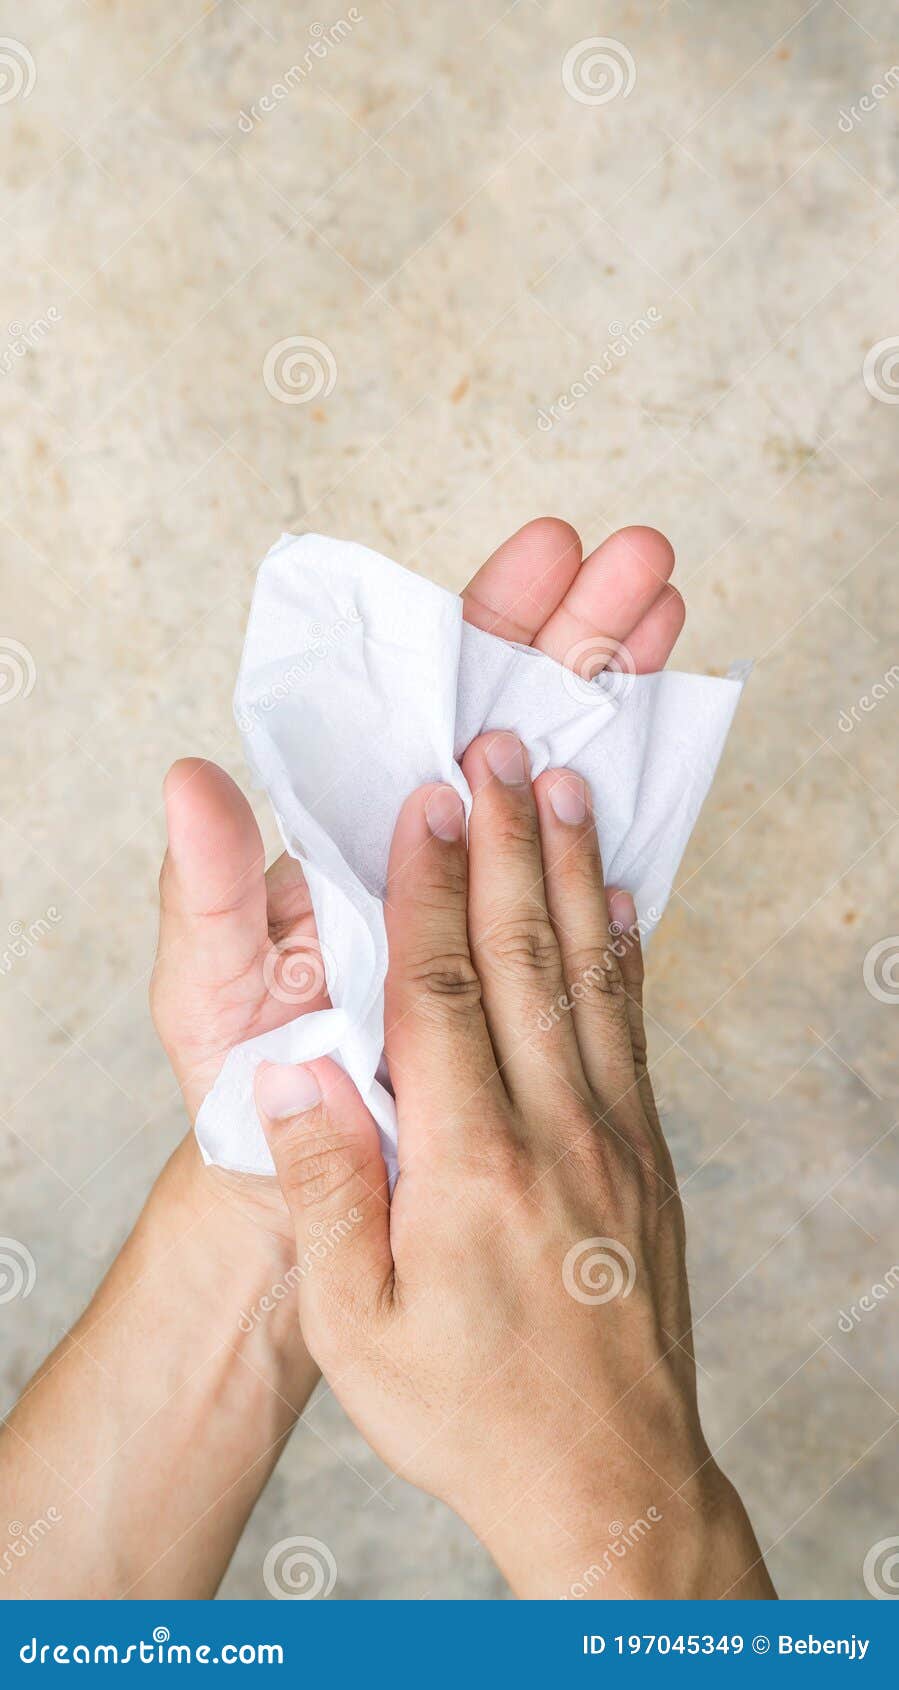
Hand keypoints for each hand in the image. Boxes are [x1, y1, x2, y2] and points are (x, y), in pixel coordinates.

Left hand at [150, 518, 683, 1248]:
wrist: (309, 1178)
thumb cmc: (247, 1069)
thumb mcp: (207, 979)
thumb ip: (211, 883)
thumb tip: (189, 775)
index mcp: (355, 818)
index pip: (423, 694)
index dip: (487, 622)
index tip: (546, 554)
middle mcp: (427, 836)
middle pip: (510, 705)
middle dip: (577, 629)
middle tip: (641, 560)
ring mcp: (488, 888)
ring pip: (563, 767)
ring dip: (620, 687)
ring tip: (671, 608)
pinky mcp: (534, 950)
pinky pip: (588, 865)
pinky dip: (630, 804)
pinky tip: (668, 744)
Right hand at [254, 731, 774, 1599]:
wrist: (609, 1483)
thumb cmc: (471, 1412)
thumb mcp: (357, 1325)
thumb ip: (325, 1186)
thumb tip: (300, 1067)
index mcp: (470, 1166)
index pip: (442, 991)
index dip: (431, 886)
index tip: (426, 802)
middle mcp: (555, 1132)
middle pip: (522, 957)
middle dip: (506, 843)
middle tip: (499, 750)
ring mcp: (615, 1140)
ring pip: (588, 977)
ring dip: (570, 874)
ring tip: (563, 788)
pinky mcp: (648, 1159)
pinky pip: (633, 1030)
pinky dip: (623, 954)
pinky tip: (618, 903)